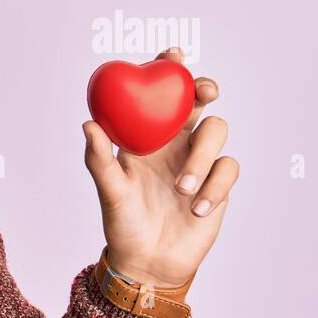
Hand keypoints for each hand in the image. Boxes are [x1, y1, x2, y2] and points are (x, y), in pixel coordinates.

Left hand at [82, 47, 239, 289]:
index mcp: (146, 137)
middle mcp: (173, 143)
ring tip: (181, 190)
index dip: (168, 70)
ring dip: (201, 157)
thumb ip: (98, 159)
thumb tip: (88, 124)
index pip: (159, 95)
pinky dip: (215, 186)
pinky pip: (229, 168)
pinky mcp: (218, 184)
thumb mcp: (108, 191)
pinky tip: (197, 208)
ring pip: (216, 131)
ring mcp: (198, 161)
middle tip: (204, 91)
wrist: (147, 262)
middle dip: (203, 88)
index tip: (173, 55)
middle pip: (197, 101)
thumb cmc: (122, 223)